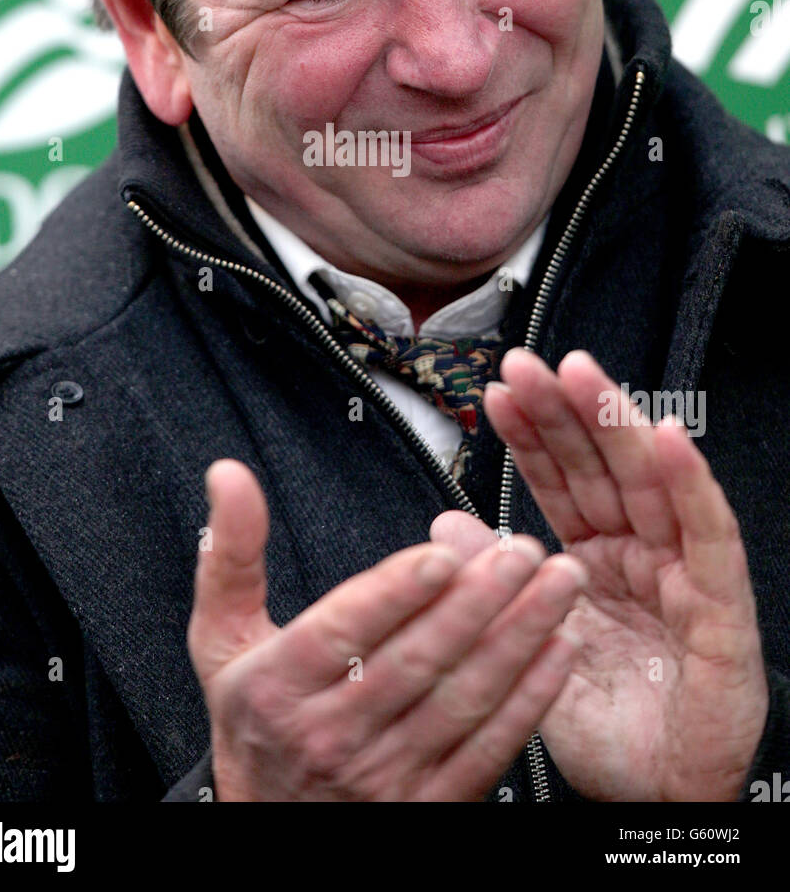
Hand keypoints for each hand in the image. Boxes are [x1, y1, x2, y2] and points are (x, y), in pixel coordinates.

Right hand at [186, 458, 586, 800]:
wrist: (267, 828)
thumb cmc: (254, 718)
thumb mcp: (222, 638)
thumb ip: (231, 554)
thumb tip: (229, 475)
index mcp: (280, 686)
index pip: (344, 631)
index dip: (396, 591)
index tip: (444, 552)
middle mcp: (332, 735)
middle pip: (416, 661)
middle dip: (480, 600)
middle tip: (524, 548)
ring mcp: (386, 776)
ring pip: (463, 699)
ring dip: (520, 637)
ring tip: (559, 584)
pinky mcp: (432, 805)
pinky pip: (491, 747)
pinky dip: (532, 698)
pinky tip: (560, 648)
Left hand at [432, 348, 768, 801]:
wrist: (657, 797)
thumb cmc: (608, 729)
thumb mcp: (527, 651)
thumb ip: (492, 586)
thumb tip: (443, 527)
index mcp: (594, 561)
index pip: (559, 482)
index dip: (531, 436)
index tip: (497, 393)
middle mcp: (638, 555)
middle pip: (601, 466)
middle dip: (565, 411)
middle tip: (530, 365)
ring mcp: (680, 571)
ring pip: (649, 481)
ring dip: (616, 423)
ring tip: (581, 375)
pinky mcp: (719, 603)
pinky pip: (706, 534)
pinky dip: (688, 482)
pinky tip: (662, 435)